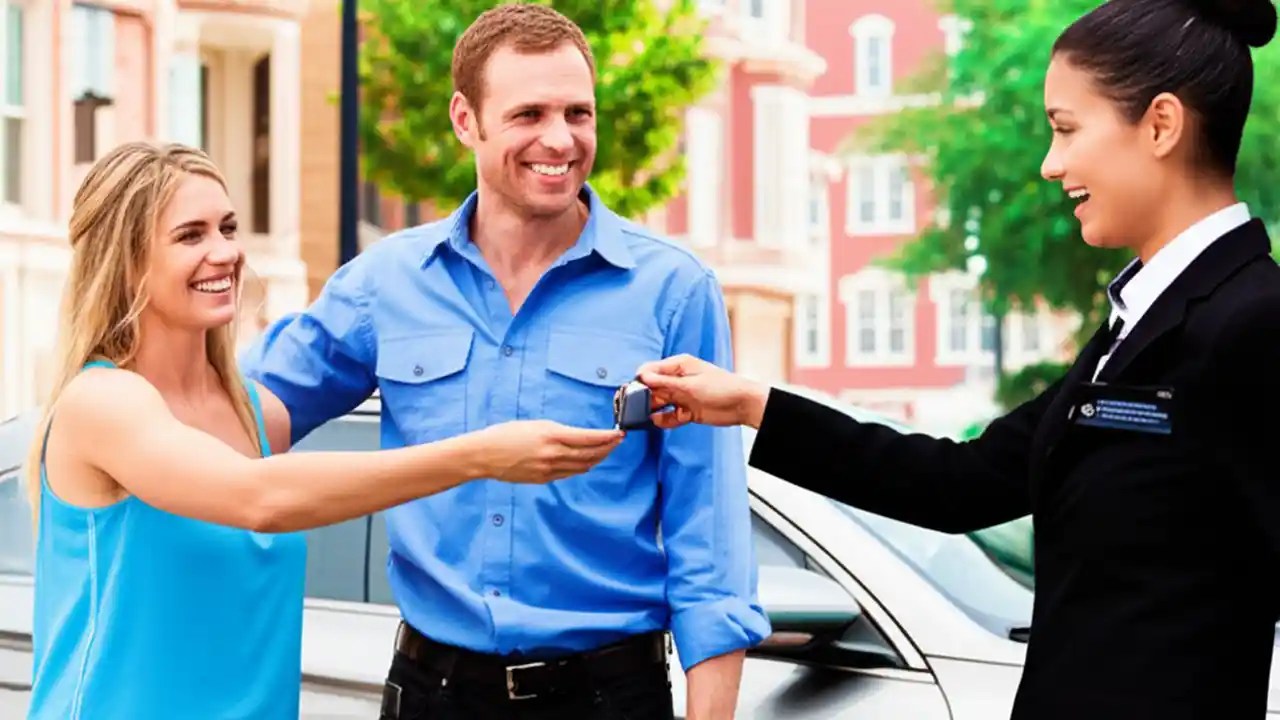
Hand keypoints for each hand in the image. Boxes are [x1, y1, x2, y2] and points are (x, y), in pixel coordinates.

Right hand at [474, 420, 623, 482]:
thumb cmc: (506, 434)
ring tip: (606, 451)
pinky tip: (586, 462)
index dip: (607, 437)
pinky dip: (581, 467)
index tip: (619, 434)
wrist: (484, 455)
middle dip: (607, 448)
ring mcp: (549, 469)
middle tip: (617, 442)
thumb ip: (558, 433)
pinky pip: (569, 474)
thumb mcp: (535, 425)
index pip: (588, 438)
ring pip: (582, 466)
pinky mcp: (544, 479)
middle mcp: (553, 454)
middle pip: (590, 454)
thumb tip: (578, 438)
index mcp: (551, 435)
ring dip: (597, 459)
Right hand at [635, 354, 769, 429]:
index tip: (631, 391)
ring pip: (660, 403)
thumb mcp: (690, 384)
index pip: (651, 370)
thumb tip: (642, 376)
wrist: (743, 405)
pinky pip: (669, 417)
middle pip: (653, 388)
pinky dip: (663, 420)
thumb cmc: (722, 387)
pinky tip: (657, 423)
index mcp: (679, 366)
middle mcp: (678, 380)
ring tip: (642, 418)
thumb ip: (665, 382)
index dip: (640, 380)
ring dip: (651, 410)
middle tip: (633, 408)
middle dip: (644, 398)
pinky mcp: (687, 411)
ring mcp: (682, 396)